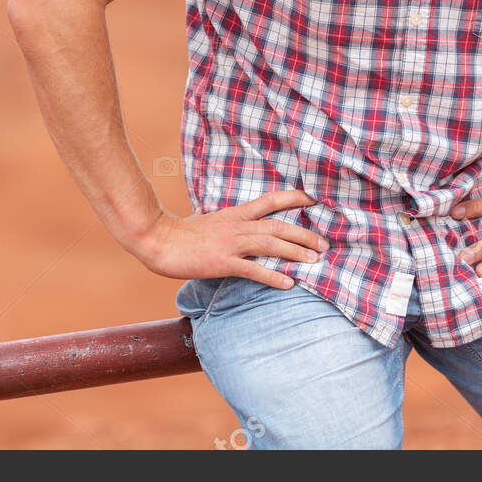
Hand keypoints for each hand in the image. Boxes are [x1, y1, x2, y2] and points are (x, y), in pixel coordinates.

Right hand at [129, 188, 329, 289]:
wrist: (157, 239)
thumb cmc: (178, 233)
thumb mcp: (206, 220)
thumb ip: (221, 221)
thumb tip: (223, 220)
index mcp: (235, 214)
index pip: (270, 200)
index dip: (294, 198)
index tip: (315, 199)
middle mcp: (237, 226)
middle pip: (279, 226)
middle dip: (305, 234)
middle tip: (325, 244)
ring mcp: (231, 244)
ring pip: (272, 245)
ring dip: (296, 252)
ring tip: (316, 261)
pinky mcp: (222, 263)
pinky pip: (253, 270)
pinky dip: (273, 276)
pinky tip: (288, 284)